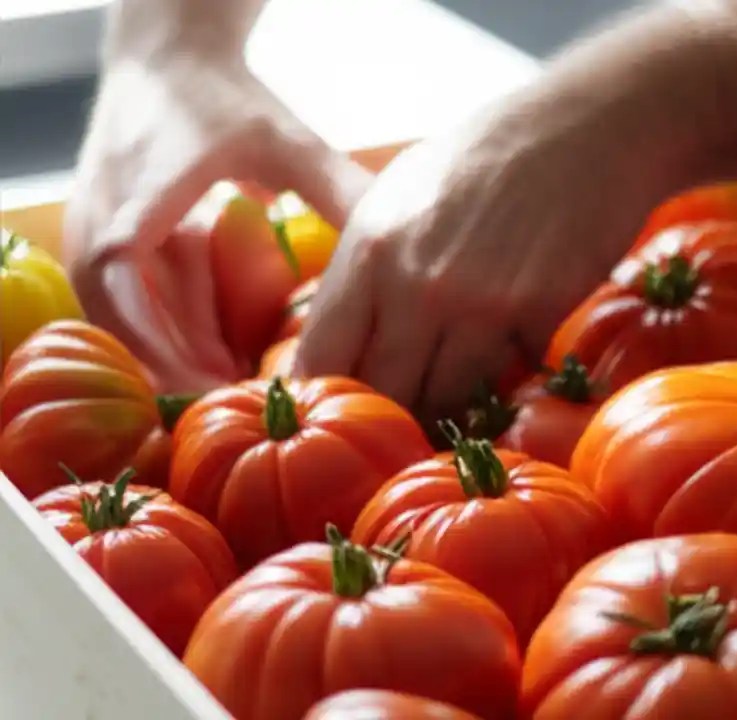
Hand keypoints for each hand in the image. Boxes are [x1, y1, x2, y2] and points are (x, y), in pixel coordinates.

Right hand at [64, 50, 370, 392]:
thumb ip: (337, 189)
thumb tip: (399, 244)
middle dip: (170, 361)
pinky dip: (168, 334)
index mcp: (144, 186)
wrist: (167, 57)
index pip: (116, 265)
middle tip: (235, 400)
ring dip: (172, 352)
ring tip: (235, 387)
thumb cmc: (226, 99)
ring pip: (119, 314)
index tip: (208, 374)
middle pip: (114, 310)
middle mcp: (105, 210)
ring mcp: (94, 226)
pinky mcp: (101, 240)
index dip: (154, 329)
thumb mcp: (286, 142)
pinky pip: (126, 304)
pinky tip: (218, 361)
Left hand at [295, 108, 667, 415]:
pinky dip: (511, 369)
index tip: (344, 404)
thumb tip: (338, 338)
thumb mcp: (400, 195)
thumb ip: (366, 265)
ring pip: (448, 398)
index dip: (329, 392)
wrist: (584, 131)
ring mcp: (480, 305)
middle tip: (407, 409)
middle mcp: (416, 284)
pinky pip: (512, 374)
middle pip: (385, 392)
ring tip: (463, 383)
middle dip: (395, 407)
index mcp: (368, 249)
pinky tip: (517, 340)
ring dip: (454, 399)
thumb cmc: (487, 157)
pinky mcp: (537, 317)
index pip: (324, 358)